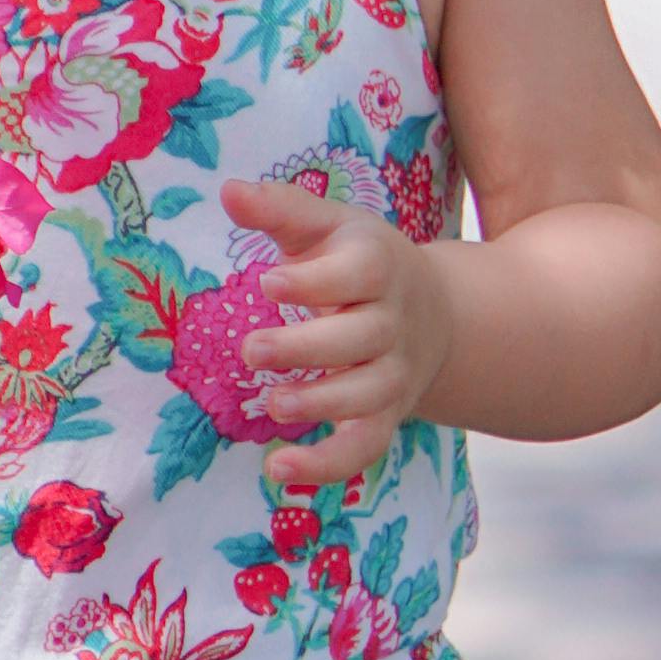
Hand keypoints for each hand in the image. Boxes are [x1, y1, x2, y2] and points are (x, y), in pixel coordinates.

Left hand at [223, 167, 458, 489]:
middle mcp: (392, 323)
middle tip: (249, 350)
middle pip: (361, 339)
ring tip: (272, 405)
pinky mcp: (385, 415)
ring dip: (321, 404)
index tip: (268, 283)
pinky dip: (326, 466)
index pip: (359, 274)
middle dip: (307, 349)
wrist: (433, 311)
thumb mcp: (328, 226)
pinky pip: (364, 447)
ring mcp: (393, 374)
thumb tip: (227, 190)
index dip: (316, 282)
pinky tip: (277, 469)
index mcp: (378, 267)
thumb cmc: (360, 262)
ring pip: (368, 396)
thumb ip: (280, 208)